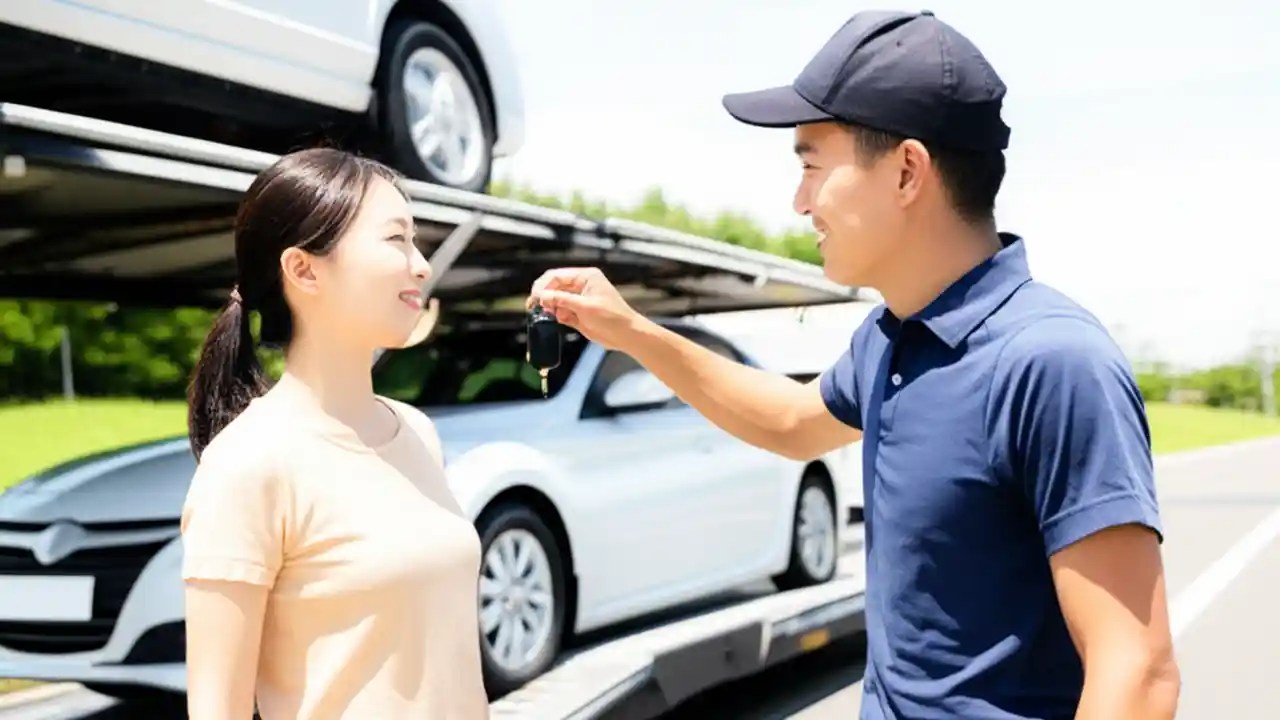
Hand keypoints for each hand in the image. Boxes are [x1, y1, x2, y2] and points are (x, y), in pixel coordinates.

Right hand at [528, 267, 642, 350]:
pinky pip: (561, 311)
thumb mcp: (586, 307)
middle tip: (533, 306)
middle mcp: (581, 285)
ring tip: (546, 314)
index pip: (557, 276)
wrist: (626, 335)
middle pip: (554, 286)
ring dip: (549, 306)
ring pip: (556, 299)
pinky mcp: (578, 313)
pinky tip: (556, 319)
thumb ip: (562, 300)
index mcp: (586, 277)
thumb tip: (542, 296)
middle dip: (544, 295)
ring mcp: (579, 300)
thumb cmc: (612, 317)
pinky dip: (556, 315)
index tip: (536, 298)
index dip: (544, 286)